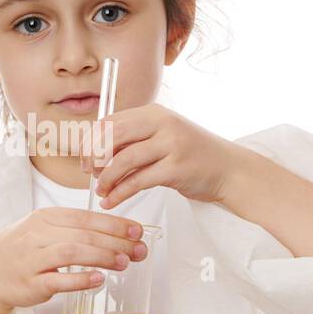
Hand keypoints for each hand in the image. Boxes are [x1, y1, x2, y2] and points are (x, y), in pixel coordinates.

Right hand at [0, 207, 149, 311]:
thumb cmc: (23, 250)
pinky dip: (80, 279)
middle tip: (139, 250)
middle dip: (116, 242)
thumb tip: (118, 234)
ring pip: (71, 253)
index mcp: (45, 217)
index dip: (114, 224)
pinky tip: (98, 280)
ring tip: (124, 263)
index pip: (85, 217)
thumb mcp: (44, 229)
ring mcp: (32, 258)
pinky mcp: (30, 283)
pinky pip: (57, 280)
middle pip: (83, 235)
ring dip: (101, 257)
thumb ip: (76, 229)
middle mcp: (37, 234)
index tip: (137, 231)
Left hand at [79, 104, 242, 208]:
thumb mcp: (162, 137)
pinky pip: (138, 181)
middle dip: (94, 158)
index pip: (110, 121)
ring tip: (102, 191)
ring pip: (123, 160)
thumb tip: (94, 152)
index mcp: (154, 113)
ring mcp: (171, 144)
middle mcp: (162, 123)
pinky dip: (120, 193)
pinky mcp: (176, 168)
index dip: (91, 141)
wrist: (228, 169)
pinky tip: (112, 201)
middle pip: (113, 136)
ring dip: (106, 179)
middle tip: (90, 174)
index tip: (84, 159)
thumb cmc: (192, 155)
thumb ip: (134, 140)